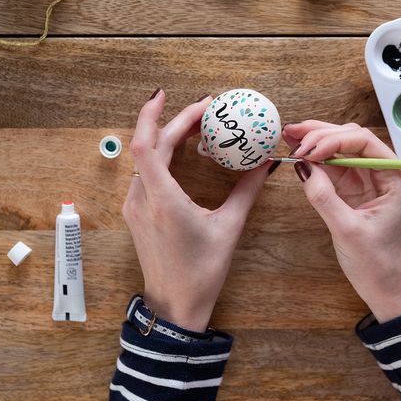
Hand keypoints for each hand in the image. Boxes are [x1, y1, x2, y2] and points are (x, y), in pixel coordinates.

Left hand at [123, 89, 269, 331]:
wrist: (174, 306)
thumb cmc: (201, 272)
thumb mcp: (229, 228)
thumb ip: (247, 191)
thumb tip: (265, 163)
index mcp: (163, 201)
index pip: (147, 146)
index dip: (152, 115)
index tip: (166, 94)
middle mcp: (142, 199)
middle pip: (150, 146)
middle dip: (175, 121)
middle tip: (205, 108)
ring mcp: (135, 206)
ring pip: (145, 158)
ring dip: (166, 136)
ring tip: (196, 125)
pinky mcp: (136, 213)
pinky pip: (145, 173)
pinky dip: (162, 155)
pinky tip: (182, 151)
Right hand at [284, 121, 400, 322]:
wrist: (384, 288)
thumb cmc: (376, 263)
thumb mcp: (347, 230)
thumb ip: (324, 197)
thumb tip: (303, 167)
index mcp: (396, 178)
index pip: (364, 142)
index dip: (333, 140)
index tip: (308, 149)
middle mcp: (385, 173)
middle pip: (351, 139)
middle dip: (321, 134)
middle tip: (292, 133)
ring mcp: (369, 180)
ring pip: (341, 149)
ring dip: (316, 142)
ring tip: (290, 136)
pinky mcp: (355, 189)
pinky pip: (334, 166)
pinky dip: (316, 159)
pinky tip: (298, 152)